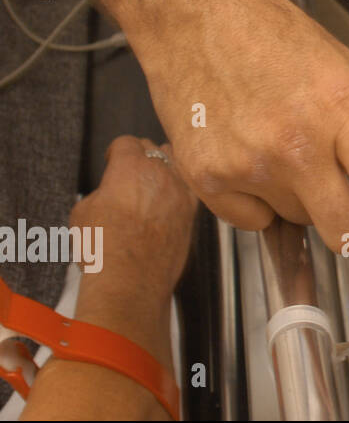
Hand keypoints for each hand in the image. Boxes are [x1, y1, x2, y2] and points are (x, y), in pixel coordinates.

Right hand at [69, 137, 196, 362]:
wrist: (130, 280)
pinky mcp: (192, 212)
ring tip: (152, 183)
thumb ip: (101, 191)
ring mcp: (181, 192)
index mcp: (131, 167)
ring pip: (177, 166)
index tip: (112, 159)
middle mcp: (161, 173)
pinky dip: (180, 190)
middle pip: (154, 148)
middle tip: (130, 171)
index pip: (126, 142)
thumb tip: (109, 193)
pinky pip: (189, 189)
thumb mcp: (83, 211)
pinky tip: (169, 201)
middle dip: (141, 156)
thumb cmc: (103, 248)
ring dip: (165, 169)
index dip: (116, 151)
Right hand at [130, 0, 348, 288]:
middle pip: (348, 229)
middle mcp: (294, 144)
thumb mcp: (343, 61)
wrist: (190, 16)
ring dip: (308, 202)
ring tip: (288, 149)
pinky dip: (262, 204)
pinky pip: (255, 222)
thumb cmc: (267, 33)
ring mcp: (248, 166)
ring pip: (303, 222)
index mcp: (338, 109)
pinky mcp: (208, 181)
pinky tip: (253, 159)